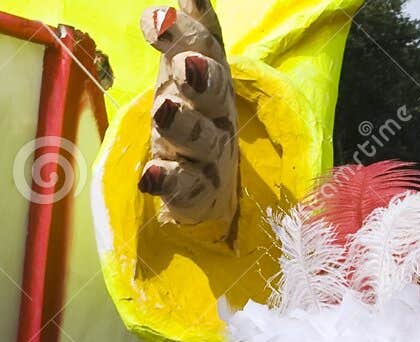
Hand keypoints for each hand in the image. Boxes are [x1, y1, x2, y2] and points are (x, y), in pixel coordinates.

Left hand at [138, 2, 237, 225]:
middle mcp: (215, 114)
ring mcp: (208, 155)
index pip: (207, 49)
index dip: (189, 30)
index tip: (162, 16)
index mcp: (211, 80)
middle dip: (201, 78)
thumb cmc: (195, 116)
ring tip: (165, 111)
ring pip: (202, 139)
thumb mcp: (188, 70)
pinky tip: (150, 177)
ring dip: (185, 125)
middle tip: (185, 64)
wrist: (211, 186)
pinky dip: (170, 181)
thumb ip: (186, 33)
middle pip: (214, 94)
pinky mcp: (197, 191)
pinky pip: (187, 186)